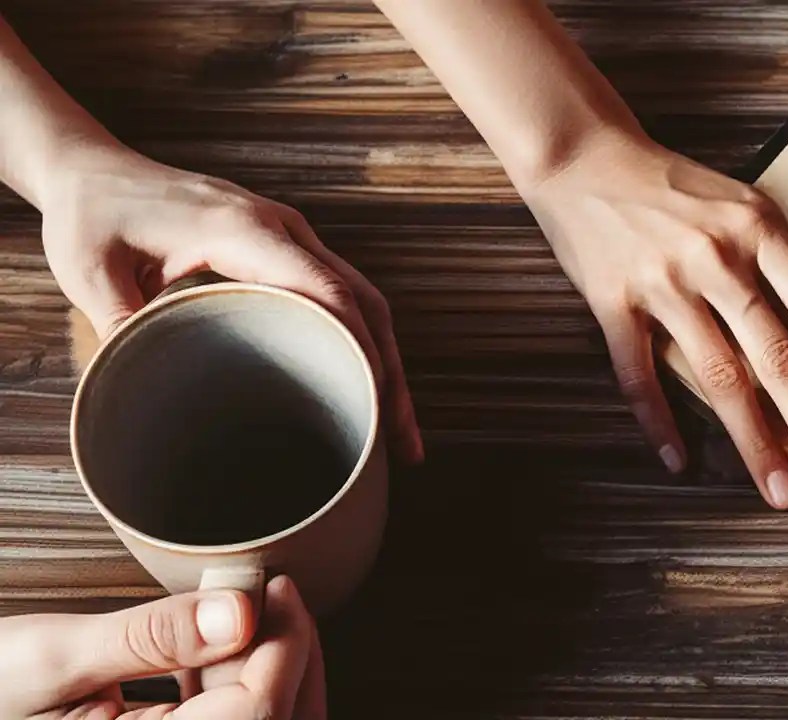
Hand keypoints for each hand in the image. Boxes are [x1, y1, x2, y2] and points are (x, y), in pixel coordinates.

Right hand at [0, 575, 324, 718]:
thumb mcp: (52, 658)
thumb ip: (150, 638)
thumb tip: (238, 611)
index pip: (259, 712)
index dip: (284, 645)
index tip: (279, 589)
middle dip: (290, 660)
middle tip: (275, 597)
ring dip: (266, 673)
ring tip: (247, 614)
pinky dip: (234, 690)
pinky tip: (218, 650)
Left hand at [38, 144, 421, 463]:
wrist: (94, 171)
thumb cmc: (92, 217)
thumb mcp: (88, 272)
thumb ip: (119, 325)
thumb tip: (143, 388)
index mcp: (242, 229)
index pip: (325, 287)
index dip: (358, 345)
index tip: (374, 401)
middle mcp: (282, 228)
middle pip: (362, 300)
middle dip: (388, 371)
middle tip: (402, 440)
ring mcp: (290, 238)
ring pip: (363, 300)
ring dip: (385, 361)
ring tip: (397, 431)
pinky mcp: (285, 252)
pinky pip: (340, 296)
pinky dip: (361, 342)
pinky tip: (365, 384)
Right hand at [523, 132, 787, 507]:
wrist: (585, 156)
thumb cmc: (673, 187)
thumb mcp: (742, 205)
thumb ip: (779, 262)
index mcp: (760, 228)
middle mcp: (718, 256)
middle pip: (778, 356)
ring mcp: (663, 280)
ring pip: (719, 376)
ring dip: (753, 442)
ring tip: (777, 491)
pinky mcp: (612, 299)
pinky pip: (639, 374)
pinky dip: (660, 422)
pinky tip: (679, 461)